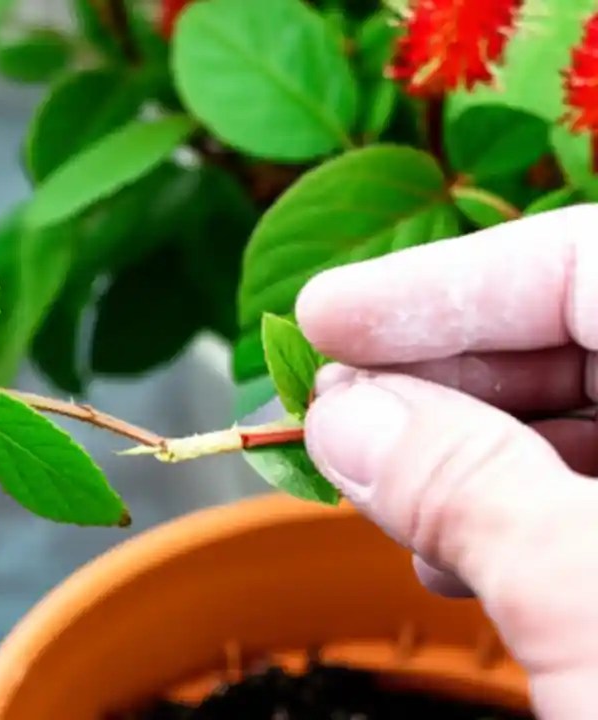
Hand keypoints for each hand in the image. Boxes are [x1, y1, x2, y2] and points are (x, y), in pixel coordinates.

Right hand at [297, 205, 597, 719]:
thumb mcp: (592, 607)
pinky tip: (456, 543)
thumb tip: (346, 413)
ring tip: (385, 489)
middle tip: (335, 412)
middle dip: (447, 372)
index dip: (450, 282)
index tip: (323, 319)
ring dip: (473, 446)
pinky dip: (521, 509)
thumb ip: (462, 483)